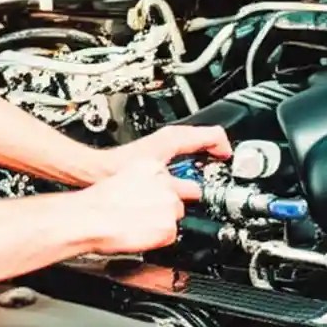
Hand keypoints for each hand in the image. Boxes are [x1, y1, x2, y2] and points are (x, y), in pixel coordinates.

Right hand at [78, 160, 187, 253]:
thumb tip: (146, 193)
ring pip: (177, 216)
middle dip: (167, 207)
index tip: (155, 198)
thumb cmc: (96, 201)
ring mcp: (170, 205)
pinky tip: (141, 236)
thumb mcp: (122, 178)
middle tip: (147, 215)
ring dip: (163, 222)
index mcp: (152, 166)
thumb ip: (142, 182)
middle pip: (180, 197)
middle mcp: (165, 182)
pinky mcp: (169, 228)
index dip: (164, 191)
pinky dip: (159, 239)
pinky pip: (170, 235)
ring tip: (140, 226)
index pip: (173, 179)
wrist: (90, 218)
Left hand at [96, 125, 231, 199]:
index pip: (213, 134)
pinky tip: (185, 177)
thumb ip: (180, 185)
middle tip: (221, 169)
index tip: (228, 162)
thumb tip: (196, 192)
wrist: (98, 170)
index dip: (224, 149)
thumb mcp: (156, 179)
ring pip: (193, 145)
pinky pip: (181, 151)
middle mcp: (169, 137)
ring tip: (207, 174)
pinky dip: (189, 161)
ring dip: (203, 158)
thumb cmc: (119, 168)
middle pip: (205, 139)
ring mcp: (163, 142)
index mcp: (174, 139)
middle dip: (215, 153)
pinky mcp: (156, 151)